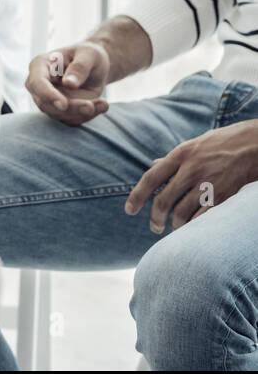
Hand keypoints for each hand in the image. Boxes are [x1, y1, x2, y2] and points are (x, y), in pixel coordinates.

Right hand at [25, 41, 111, 124]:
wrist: (95, 67)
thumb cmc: (88, 55)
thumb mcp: (89, 55)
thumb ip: (80, 67)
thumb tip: (69, 84)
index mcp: (40, 65)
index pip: (37, 83)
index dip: (48, 95)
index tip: (63, 104)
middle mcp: (39, 85)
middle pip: (46, 103)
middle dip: (70, 108)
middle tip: (91, 106)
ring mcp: (48, 99)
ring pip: (59, 114)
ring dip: (81, 113)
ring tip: (103, 104)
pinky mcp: (59, 111)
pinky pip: (71, 119)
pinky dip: (87, 116)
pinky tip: (102, 105)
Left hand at [124, 119, 257, 233]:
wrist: (255, 145)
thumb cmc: (222, 143)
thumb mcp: (194, 145)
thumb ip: (174, 158)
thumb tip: (154, 166)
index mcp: (180, 154)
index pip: (151, 178)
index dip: (137, 196)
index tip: (129, 210)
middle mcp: (191, 169)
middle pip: (164, 200)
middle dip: (156, 218)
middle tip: (154, 227)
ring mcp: (208, 183)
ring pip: (182, 212)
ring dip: (174, 226)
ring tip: (172, 230)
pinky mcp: (223, 195)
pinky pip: (202, 217)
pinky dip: (193, 226)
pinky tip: (191, 230)